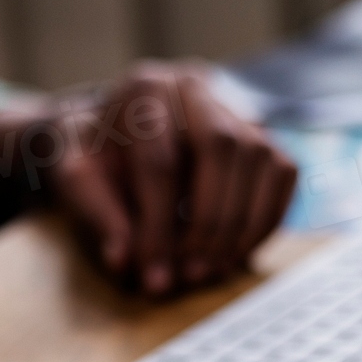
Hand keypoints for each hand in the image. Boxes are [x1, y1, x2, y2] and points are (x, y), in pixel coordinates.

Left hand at [50, 63, 296, 295]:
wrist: (116, 130)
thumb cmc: (97, 157)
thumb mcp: (78, 179)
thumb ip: (97, 214)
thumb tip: (124, 260)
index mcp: (143, 90)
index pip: (160, 162)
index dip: (158, 227)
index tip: (153, 275)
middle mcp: (194, 86)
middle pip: (220, 147)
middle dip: (209, 221)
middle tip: (192, 274)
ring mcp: (233, 104)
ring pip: (259, 156)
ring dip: (241, 224)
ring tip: (213, 270)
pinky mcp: (260, 130)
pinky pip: (283, 170)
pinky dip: (268, 217)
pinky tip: (239, 253)